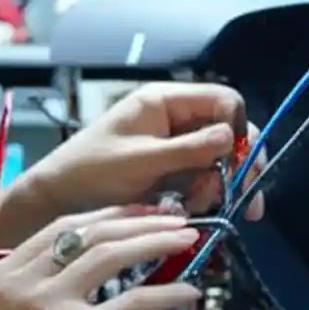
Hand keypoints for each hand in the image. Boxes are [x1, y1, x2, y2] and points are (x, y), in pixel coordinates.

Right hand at [0, 205, 200, 309]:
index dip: (106, 218)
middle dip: (136, 221)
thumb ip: (39, 292)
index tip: (138, 215)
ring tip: (186, 239)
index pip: (58, 229)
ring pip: (112, 254)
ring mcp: (47, 303)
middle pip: (87, 232)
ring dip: (156, 241)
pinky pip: (135, 300)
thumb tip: (98, 264)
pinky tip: (188, 292)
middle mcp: (16, 283)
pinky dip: (168, 293)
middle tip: (172, 219)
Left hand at [31, 82, 266, 220]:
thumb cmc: (92, 169)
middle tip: (248, 200)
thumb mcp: (141, 160)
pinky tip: (189, 209)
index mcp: (165, 102)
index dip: (238, 127)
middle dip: (238, 164)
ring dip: (218, 184)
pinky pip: (201, 178)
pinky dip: (202, 194)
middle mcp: (175, 118)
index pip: (223, 100)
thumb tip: (230, 137)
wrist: (60, 197)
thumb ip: (187, 150)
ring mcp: (174, 144)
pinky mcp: (171, 169)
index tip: (240, 162)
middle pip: (227, 131)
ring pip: (218, 159)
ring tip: (201, 206)